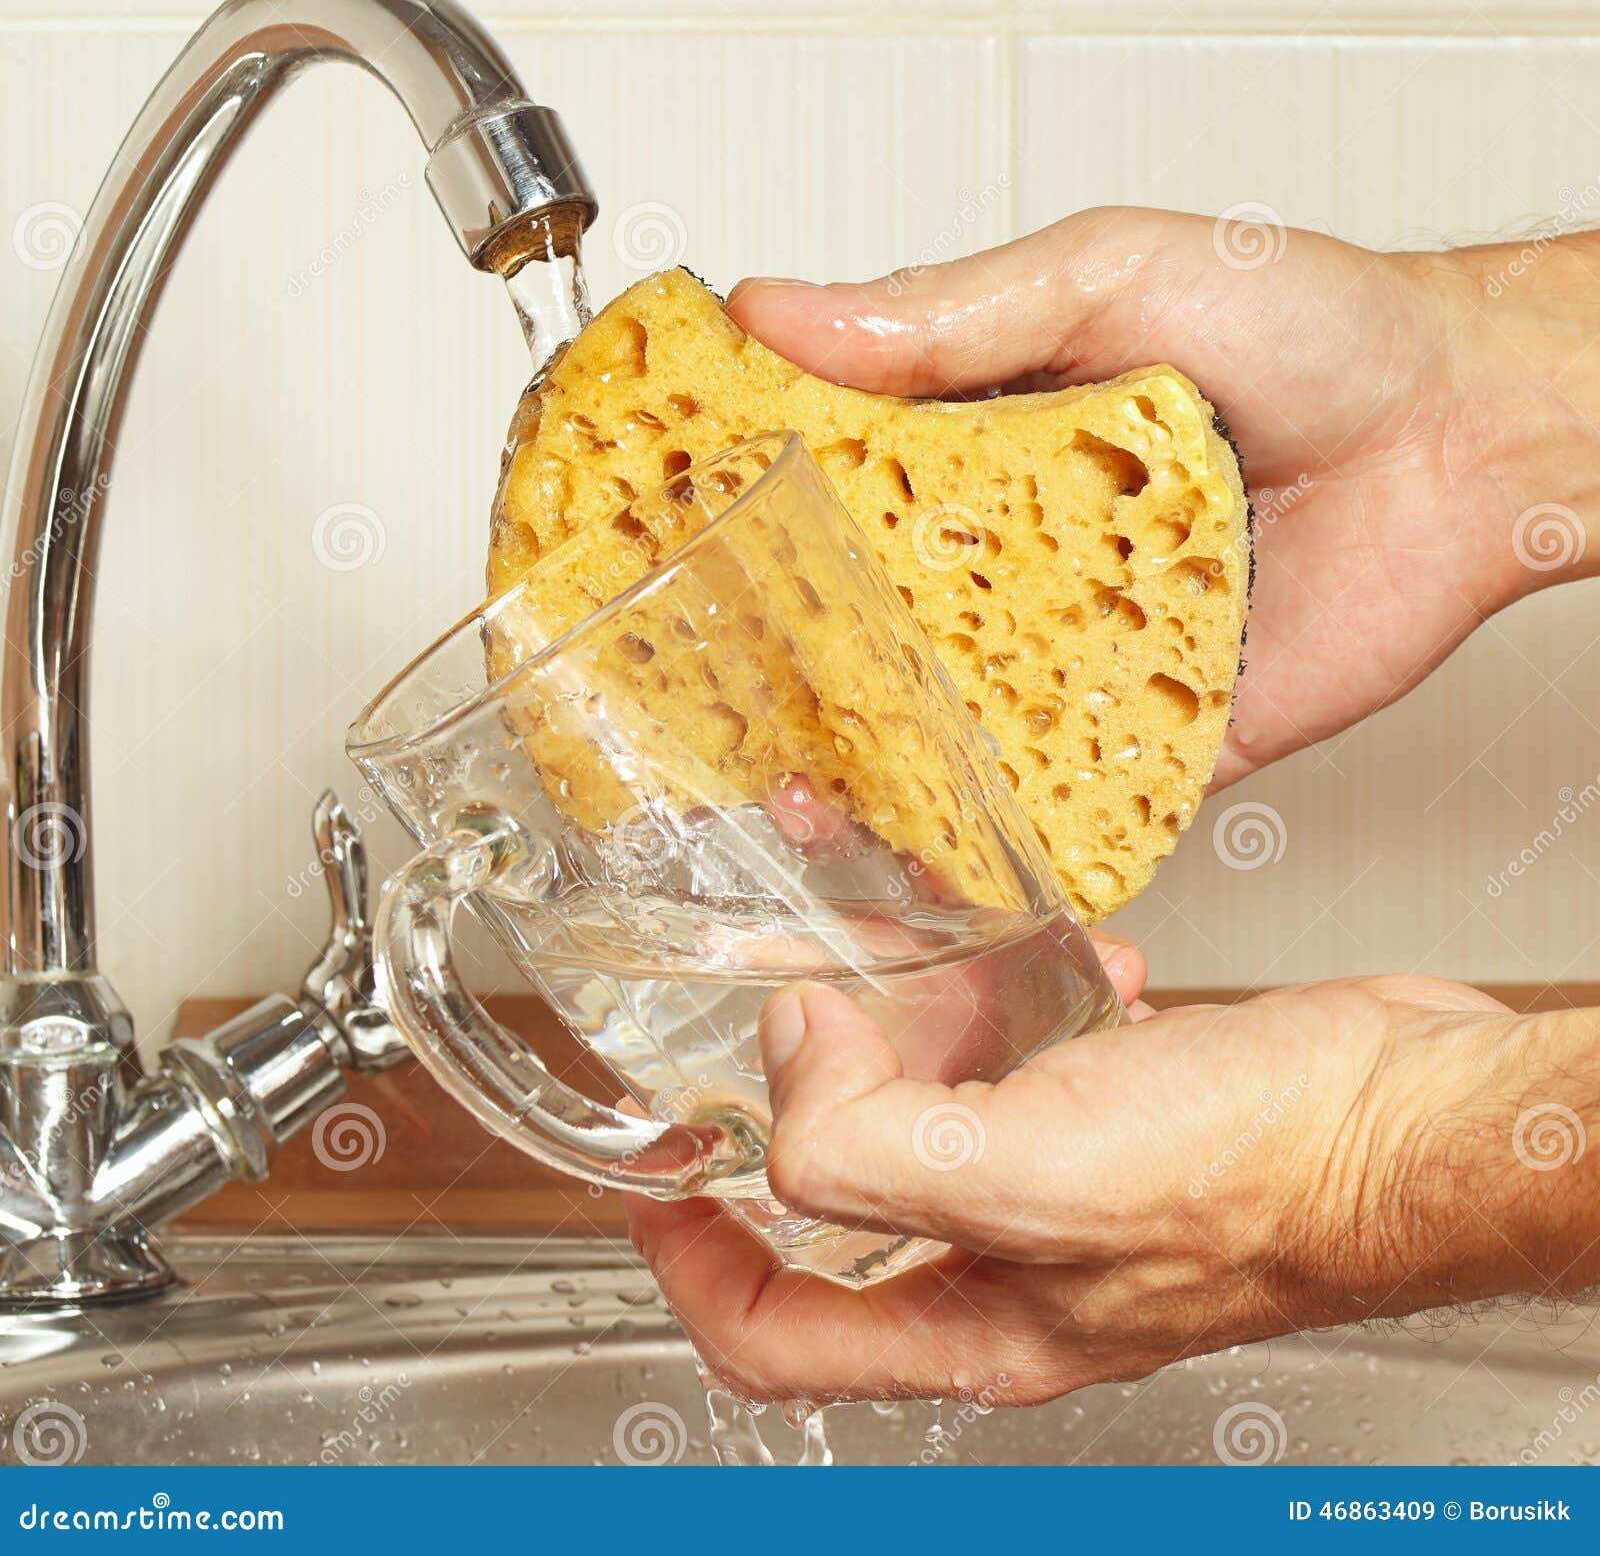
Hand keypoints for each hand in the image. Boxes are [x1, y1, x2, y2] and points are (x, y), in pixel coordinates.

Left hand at [626, 955, 1599, 1405]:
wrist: (1418, 1115)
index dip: (689, 1262)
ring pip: (936, 1099)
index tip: (651, 1180)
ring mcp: (1068, 1182)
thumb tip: (785, 1059)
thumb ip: (869, 1143)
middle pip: (846, 1191)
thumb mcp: (1038, 1177)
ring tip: (933, 952)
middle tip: (802, 996)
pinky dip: (1025, 992)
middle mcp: (1010, 1258)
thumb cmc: (1271, 1173)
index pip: (773, 1334)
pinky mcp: (1120, 1107)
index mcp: (974, 1318)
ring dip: (920, 1020)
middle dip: (814, 1086)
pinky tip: (1066, 960)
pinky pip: (1030, 1047)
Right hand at [728, 214, 1599, 786]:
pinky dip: (1001, 827)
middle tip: (713, 699)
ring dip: (876, 763)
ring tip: (801, 791)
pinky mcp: (1153, 735)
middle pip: (880, 626)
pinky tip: (929, 848)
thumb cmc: (1312, 330)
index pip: (841, 490)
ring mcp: (1080, 652)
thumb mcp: (1114, 274)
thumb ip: (957, 309)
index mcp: (989, 445)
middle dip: (795, 671)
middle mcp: (1023, 558)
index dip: (755, 520)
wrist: (1463, 437)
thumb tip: (787, 311)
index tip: (670, 544)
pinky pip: (1062, 793)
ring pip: (952, 725)